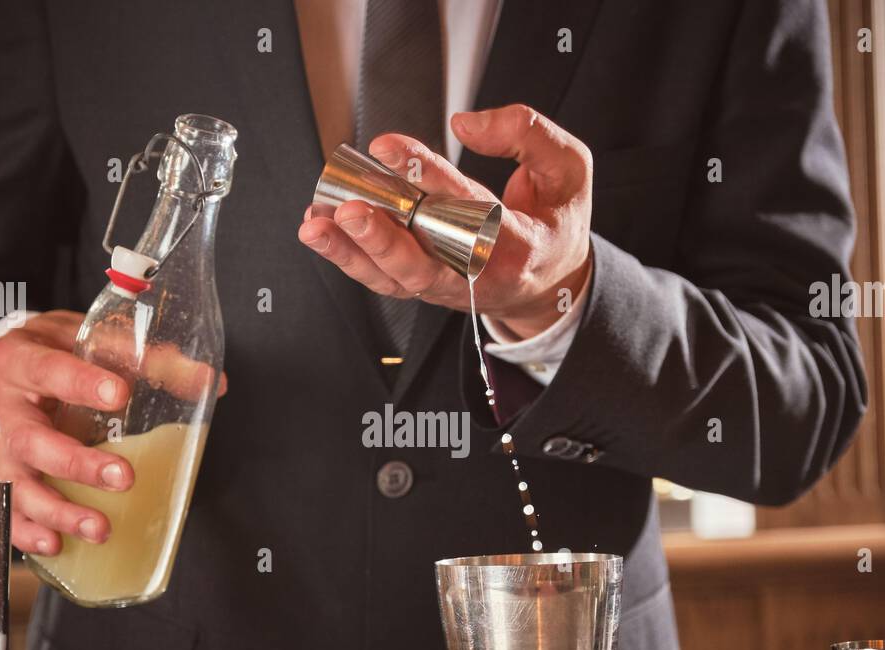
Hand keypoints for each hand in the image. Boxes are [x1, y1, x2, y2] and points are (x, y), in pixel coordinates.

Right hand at [0, 310, 225, 555]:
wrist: (10, 362)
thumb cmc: (55, 351)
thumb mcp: (90, 339)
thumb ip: (146, 357)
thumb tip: (210, 381)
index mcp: (17, 359)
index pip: (46, 369)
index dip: (79, 383)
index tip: (119, 394)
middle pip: (29, 439)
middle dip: (76, 464)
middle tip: (123, 478)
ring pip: (17, 483)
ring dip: (58, 511)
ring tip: (99, 528)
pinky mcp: (1, 475)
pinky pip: (8, 510)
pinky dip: (28, 531)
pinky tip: (57, 545)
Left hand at [298, 104, 593, 338]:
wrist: (550, 282)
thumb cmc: (555, 222)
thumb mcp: (569, 169)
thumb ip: (527, 134)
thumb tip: (463, 124)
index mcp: (518, 245)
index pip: (468, 209)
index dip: (426, 176)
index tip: (388, 148)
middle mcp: (479, 274)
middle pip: (424, 264)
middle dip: (383, 237)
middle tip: (350, 209)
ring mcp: (449, 287)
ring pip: (395, 278)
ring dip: (351, 253)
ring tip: (315, 225)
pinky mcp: (427, 289)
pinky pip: (383, 280)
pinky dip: (348, 258)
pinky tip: (320, 230)